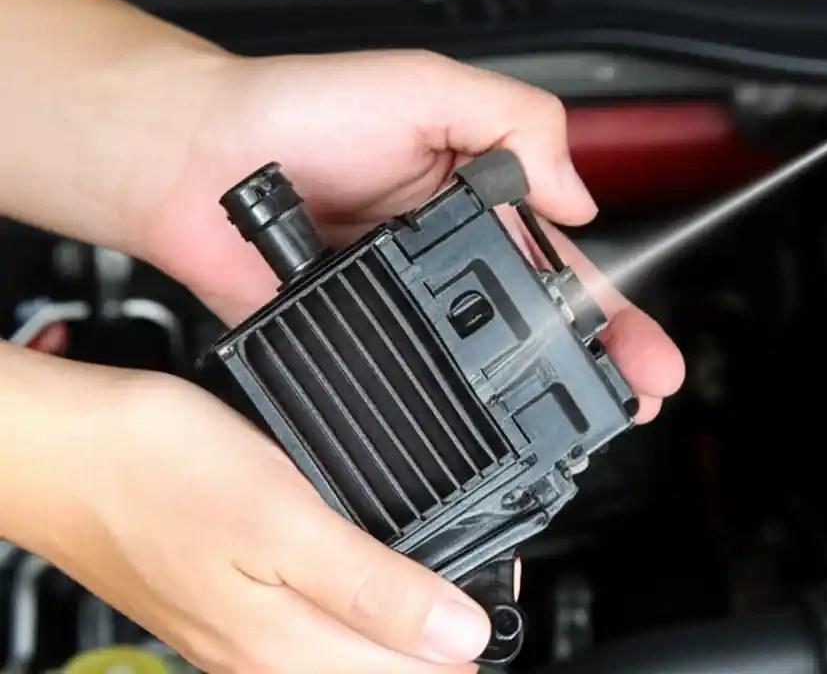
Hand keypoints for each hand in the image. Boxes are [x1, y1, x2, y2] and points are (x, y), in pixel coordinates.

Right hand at [3, 349, 491, 672]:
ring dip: (403, 619)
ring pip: (351, 649)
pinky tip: (367, 566)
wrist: (53, 445)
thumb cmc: (147, 469)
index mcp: (287, 648)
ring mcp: (242, 631)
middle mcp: (265, 655)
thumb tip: (460, 639)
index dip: (472, 643)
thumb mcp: (281, 520)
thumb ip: (374, 588)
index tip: (503, 592)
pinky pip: (312, 622)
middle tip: (487, 577)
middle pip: (387, 671)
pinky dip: (356, 600)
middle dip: (445, 634)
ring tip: (442, 572)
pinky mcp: (224, 600)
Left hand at [140, 50, 684, 421]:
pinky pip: (408, 380)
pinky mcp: (354, 340)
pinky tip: (472, 426)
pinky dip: (442, 408)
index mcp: (478, 198)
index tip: (647, 350)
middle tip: (632, 401)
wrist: (192, 159)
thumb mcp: (428, 88)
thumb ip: (515, 123)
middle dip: (594, 369)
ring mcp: (402, 304)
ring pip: (481, 365)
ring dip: (528, 400)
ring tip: (570, 428)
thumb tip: (578, 198)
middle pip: (536, 326)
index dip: (613, 310)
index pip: (564, 262)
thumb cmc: (296, 110)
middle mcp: (445, 257)